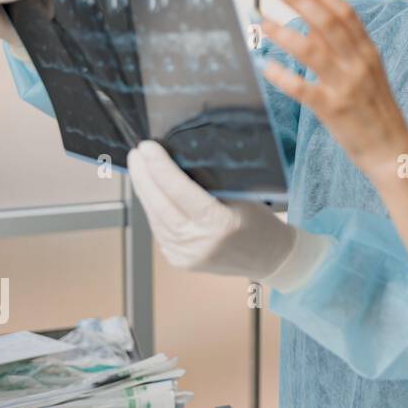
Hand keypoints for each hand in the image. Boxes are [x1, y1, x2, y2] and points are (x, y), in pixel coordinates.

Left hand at [126, 140, 297, 278]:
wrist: (270, 258)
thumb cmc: (261, 223)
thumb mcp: (243, 197)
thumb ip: (211, 184)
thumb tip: (178, 162)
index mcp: (219, 224)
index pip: (180, 191)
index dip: (160, 167)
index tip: (147, 147)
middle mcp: (198, 243)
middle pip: (160, 205)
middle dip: (144, 176)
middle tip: (136, 154)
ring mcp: (186, 255)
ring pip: (155, 218)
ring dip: (144, 191)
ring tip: (140, 169)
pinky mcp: (179, 260)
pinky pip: (159, 229)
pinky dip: (153, 208)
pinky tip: (150, 192)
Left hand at [258, 0, 407, 176]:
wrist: (394, 152)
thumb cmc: (377, 115)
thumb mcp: (369, 75)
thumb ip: (345, 52)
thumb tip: (315, 26)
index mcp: (369, 54)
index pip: (345, 13)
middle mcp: (359, 65)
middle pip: (327, 23)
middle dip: (299, 0)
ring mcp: (346, 86)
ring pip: (310, 50)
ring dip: (281, 31)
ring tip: (258, 19)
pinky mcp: (333, 109)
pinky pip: (301, 87)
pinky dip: (280, 74)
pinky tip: (262, 64)